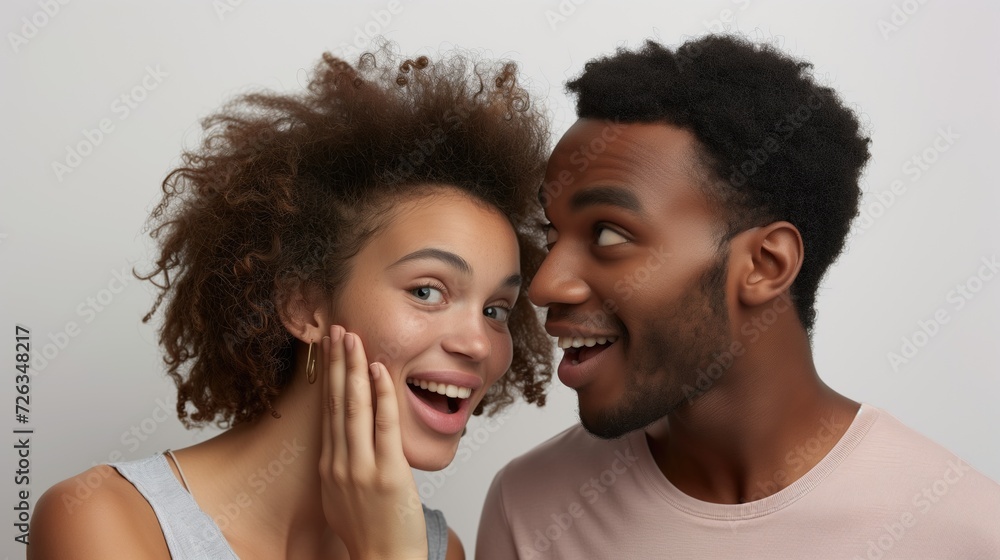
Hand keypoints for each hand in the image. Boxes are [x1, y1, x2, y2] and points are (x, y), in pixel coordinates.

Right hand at [319, 325, 428, 559]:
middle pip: (335, 402)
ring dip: (353, 369)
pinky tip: (379, 370)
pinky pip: (383, 426)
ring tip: (352, 338)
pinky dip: (381, 395)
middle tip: (337, 329)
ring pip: (354, 408)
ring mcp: (360, 468)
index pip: (328, 411)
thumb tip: (350, 442)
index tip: (330, 349)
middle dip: (336, 363)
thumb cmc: (369, 533)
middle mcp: (339, 463)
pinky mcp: (386, 474)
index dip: (329, 377)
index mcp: (330, 466)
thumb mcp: (344, 496)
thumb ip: (346, 465)